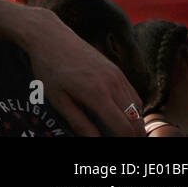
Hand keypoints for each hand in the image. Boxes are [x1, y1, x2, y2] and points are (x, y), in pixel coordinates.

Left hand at [22, 7, 145, 136]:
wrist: (50, 37)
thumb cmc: (49, 69)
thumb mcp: (58, 99)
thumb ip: (79, 123)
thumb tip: (96, 141)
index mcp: (97, 93)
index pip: (122, 127)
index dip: (124, 143)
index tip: (121, 149)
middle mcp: (112, 83)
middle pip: (135, 120)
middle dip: (134, 137)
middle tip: (126, 144)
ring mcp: (116, 74)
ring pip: (138, 107)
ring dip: (137, 124)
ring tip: (128, 135)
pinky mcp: (116, 69)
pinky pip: (133, 94)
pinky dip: (134, 109)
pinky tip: (125, 116)